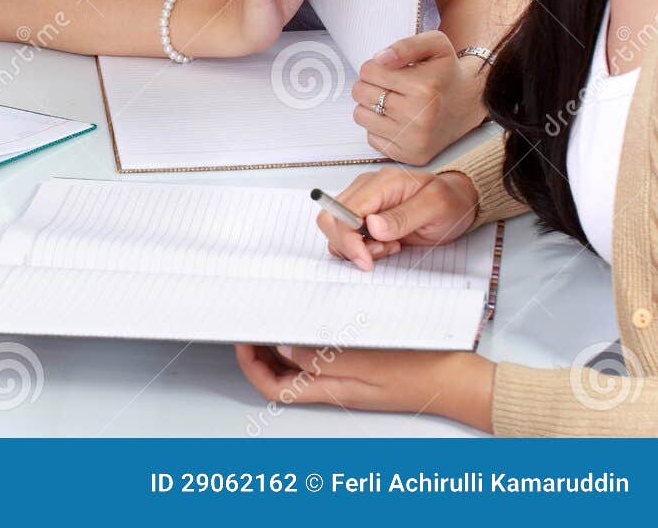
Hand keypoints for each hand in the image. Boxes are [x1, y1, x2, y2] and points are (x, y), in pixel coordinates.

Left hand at [234, 344, 494, 431]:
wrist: (463, 381)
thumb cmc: (423, 371)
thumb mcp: (367, 361)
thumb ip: (322, 357)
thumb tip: (282, 347)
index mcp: (332, 388)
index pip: (274, 388)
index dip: (251, 367)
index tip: (241, 340)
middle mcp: (336, 386)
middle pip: (284, 376)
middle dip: (261, 353)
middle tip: (253, 323)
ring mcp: (351, 377)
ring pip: (302, 365)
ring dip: (284, 343)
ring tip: (277, 315)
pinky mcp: (366, 366)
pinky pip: (327, 356)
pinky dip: (312, 338)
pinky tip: (316, 318)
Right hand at [315, 166, 479, 271]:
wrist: (456, 202)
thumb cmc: (448, 201)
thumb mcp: (435, 207)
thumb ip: (404, 217)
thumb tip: (371, 225)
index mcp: (380, 183)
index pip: (345, 211)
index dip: (349, 239)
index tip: (366, 260)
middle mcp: (365, 190)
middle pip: (330, 220)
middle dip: (349, 245)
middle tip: (378, 254)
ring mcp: (362, 202)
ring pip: (336, 231)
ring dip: (357, 248)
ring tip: (389, 247)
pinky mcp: (363, 216)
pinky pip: (347, 236)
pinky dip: (360, 248)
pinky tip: (385, 245)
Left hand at [352, 31, 484, 162]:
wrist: (469, 103)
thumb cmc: (447, 73)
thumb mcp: (435, 45)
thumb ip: (405, 46)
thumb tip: (380, 59)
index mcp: (423, 88)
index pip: (367, 71)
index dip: (376, 66)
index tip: (392, 70)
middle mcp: (419, 117)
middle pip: (360, 92)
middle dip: (372, 84)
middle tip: (393, 85)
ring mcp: (414, 140)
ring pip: (360, 115)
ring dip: (372, 106)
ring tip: (395, 101)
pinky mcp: (409, 156)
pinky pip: (371, 137)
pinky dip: (380, 127)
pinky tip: (400, 119)